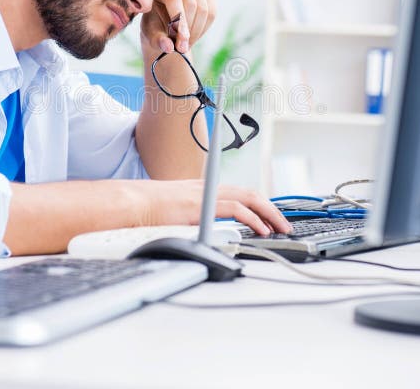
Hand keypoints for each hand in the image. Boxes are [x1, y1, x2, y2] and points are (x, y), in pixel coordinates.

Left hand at [140, 0, 215, 53]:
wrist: (164, 18)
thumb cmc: (153, 23)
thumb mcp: (150, 32)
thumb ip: (157, 40)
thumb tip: (168, 48)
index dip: (179, 22)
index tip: (181, 44)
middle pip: (191, 4)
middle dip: (189, 30)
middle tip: (182, 48)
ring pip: (203, 9)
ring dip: (196, 31)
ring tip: (186, 43)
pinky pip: (212, 11)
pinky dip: (204, 28)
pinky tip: (194, 35)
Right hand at [140, 179, 291, 235]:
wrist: (134, 202)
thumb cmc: (149, 208)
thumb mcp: (179, 211)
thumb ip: (195, 217)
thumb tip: (206, 231)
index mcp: (205, 189)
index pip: (239, 192)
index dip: (259, 203)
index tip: (272, 215)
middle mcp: (209, 188)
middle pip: (249, 193)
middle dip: (271, 208)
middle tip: (284, 223)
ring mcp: (207, 195)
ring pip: (248, 197)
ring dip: (269, 213)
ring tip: (280, 227)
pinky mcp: (204, 206)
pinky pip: (236, 210)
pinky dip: (253, 219)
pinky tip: (261, 229)